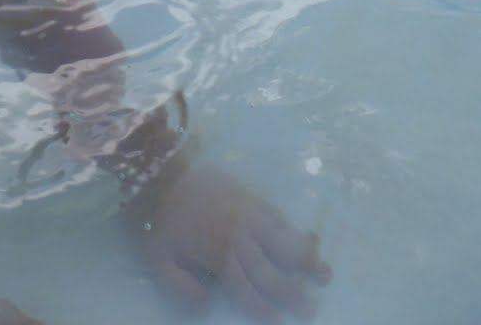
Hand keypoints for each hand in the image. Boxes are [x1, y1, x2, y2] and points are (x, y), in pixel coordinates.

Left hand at [127, 162, 331, 321]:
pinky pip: (278, 215)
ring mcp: (247, 212)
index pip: (245, 288)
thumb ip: (180, 286)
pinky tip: (309, 238)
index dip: (261, 307)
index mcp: (217, 254)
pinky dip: (294, 230)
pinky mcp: (248, 193)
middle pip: (270, 271)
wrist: (156, 171)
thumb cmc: (155, 218)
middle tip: (311, 309)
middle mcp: (239, 236)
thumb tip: (208, 306)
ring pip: (283, 241)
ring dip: (306, 260)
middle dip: (291, 293)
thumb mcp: (156, 257)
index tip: (278, 322)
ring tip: (325, 274)